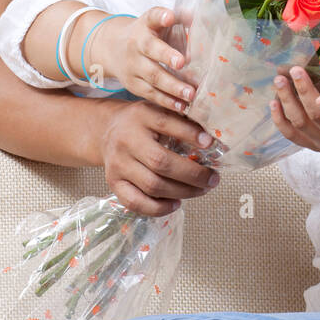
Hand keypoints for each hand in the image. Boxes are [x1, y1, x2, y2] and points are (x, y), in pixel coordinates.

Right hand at [93, 6, 197, 112]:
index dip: (160, 16)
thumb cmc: (147, 33)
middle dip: (166, 56)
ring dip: (172, 87)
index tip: (169, 17)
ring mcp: (133, 66)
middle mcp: (136, 44)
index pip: (152, 17)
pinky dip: (166, 101)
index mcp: (145, 25)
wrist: (112, 48)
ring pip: (152, 77)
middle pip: (151, 50)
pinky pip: (150, 94)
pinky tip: (182, 106)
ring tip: (190, 94)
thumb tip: (200, 19)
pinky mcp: (134, 84)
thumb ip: (179, 18)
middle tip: (182, 62)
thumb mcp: (157, 21)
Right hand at [98, 99, 218, 216]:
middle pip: (161, 162)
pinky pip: (136, 203)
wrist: (107, 131)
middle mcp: (126, 141)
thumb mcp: (158, 111)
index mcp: (140, 116)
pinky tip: (177, 202)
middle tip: (213, 178)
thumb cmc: (142, 123)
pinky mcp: (114, 183)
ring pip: (153, 185)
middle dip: (193, 174)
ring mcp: (118, 165)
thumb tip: (212, 141)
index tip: (210, 143)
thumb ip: (181, 121)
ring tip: (202, 190)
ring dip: (183, 192)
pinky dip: (160, 208)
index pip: (165, 123)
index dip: (189, 134)